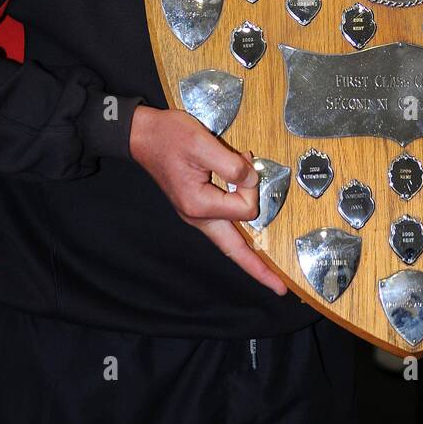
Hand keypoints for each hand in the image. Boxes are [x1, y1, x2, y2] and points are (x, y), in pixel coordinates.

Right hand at [128, 104, 286, 295]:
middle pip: (235, 251)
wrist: (142, 135)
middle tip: (280, 288)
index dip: (252, 186)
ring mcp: (196, 214)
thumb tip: (250, 179)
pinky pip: (225, 221)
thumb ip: (231, 165)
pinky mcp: (197, 206)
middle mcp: (197, 216)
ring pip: (231, 237)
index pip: (246, 209)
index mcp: (199, 205)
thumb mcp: (202, 143)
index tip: (244, 161)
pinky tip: (244, 198)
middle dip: (259, 270)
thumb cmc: (168, 136)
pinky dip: (239, 210)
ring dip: (249, 226)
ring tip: (255, 197)